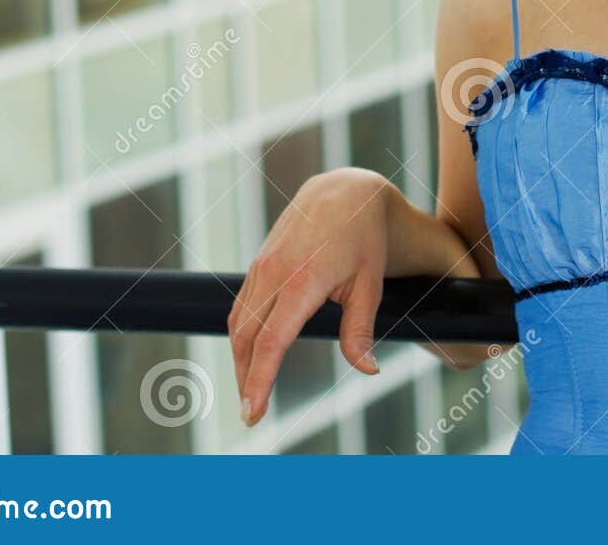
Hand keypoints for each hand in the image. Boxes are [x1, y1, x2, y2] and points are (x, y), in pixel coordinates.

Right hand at [229, 167, 394, 427]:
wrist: (344, 193)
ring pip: (238, 324)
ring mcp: (261, 268)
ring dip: (240, 361)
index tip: (253, 410)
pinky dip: (241, 337)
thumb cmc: (363, 239)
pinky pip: (240, 308)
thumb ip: (361, 330)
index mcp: (303, 280)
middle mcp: (274, 274)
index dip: (260, 379)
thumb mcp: (369, 284)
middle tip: (251, 414)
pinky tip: (250, 358)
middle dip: (245, 378)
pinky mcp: (257, 265)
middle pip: (247, 338)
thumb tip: (368, 370)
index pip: (272, 341)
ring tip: (250, 393)